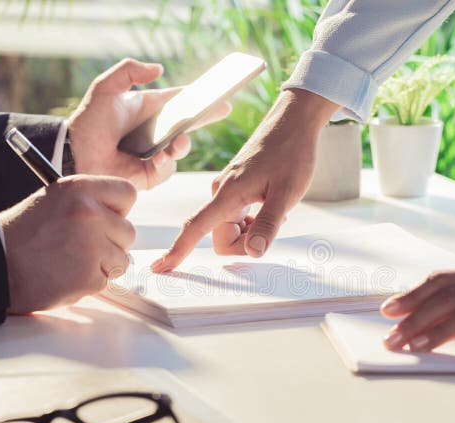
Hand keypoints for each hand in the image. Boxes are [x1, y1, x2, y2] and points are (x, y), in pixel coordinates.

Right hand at [0, 175, 136, 313]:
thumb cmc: (23, 234)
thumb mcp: (55, 200)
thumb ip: (89, 202)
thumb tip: (120, 214)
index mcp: (80, 189)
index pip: (127, 193)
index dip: (117, 209)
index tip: (107, 218)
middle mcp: (89, 214)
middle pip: (128, 231)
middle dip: (111, 241)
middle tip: (83, 245)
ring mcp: (91, 247)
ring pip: (122, 259)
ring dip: (102, 264)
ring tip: (71, 260)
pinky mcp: (89, 277)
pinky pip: (106, 280)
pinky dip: (90, 282)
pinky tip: (66, 274)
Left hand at [67, 58, 230, 189]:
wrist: (74, 152)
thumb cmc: (89, 120)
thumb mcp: (106, 87)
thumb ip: (129, 71)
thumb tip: (160, 69)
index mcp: (150, 109)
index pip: (180, 101)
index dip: (200, 97)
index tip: (218, 93)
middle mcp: (156, 132)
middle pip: (188, 124)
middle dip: (207, 116)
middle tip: (222, 108)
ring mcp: (154, 154)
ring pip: (181, 149)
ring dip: (183, 145)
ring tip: (178, 142)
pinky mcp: (149, 175)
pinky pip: (166, 170)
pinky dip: (165, 164)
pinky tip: (158, 157)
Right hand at [152, 88, 340, 272]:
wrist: (294, 123)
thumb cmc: (292, 153)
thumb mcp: (287, 193)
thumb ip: (268, 224)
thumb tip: (254, 252)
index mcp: (227, 194)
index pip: (195, 227)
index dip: (178, 251)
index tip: (161, 268)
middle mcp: (220, 193)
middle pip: (220, 237)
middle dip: (245, 241)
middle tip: (274, 223)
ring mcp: (226, 190)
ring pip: (230, 228)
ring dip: (251, 229)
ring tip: (275, 208)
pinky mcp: (233, 188)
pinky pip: (236, 217)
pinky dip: (252, 219)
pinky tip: (270, 203)